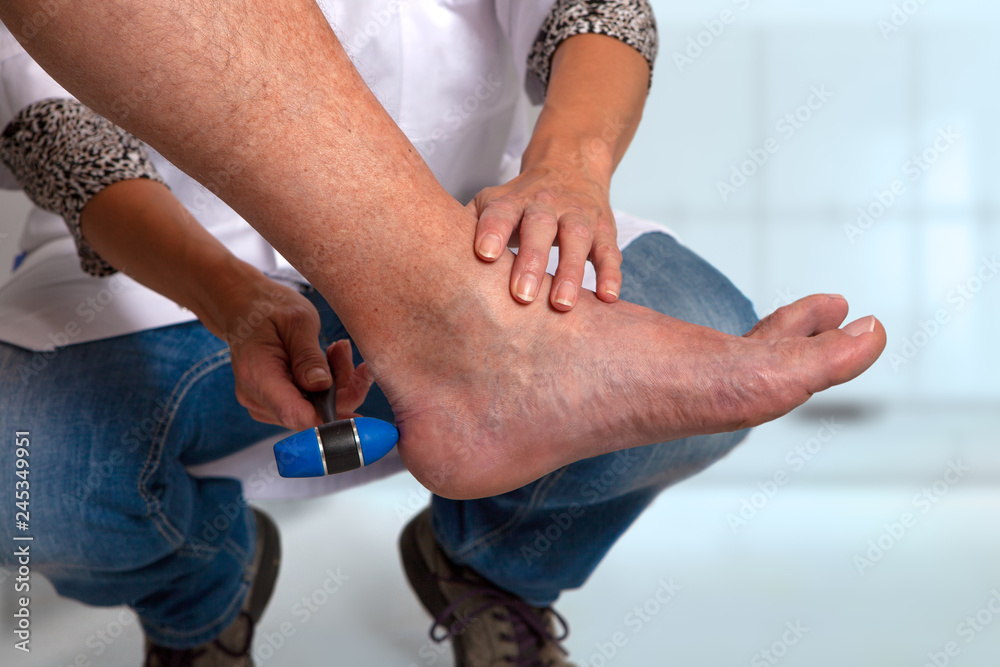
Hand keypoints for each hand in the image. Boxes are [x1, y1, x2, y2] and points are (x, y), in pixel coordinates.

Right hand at [216, 278, 372, 429]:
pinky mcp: (274, 402)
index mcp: (257, 374)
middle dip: (340, 390)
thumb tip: (322, 386)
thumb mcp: (297, 321)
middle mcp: (256, 396)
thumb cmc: (268, 308)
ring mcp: (263, 403)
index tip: (355, 408)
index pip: (293, 412)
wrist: (245, 307)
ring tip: (336, 350)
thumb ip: (309, 356)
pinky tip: (328, 359)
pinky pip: (309, 404)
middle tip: (345, 353)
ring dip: (336, 384)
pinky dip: (327, 386)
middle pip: (309, 413)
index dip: (326, 417)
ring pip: (314, 410)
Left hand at [469, 161, 621, 310]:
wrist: (570, 166)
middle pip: (539, 226)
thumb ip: (465, 227)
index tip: (484, 256)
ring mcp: (577, 215)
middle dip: (532, 261)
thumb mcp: (491, 203)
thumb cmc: (519, 201)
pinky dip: (610, 274)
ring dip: (571, 272)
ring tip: (561, 305)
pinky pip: (609, 251)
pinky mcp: (604, 229)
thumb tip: (424, 261)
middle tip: (521, 297)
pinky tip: (608, 300)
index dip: (492, 231)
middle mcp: (545, 204)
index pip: (500, 212)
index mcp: (511, 200)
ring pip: (577, 239)